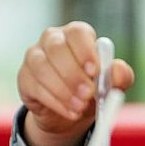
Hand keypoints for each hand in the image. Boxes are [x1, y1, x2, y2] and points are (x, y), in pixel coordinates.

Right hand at [18, 21, 135, 139]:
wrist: (72, 111)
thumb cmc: (93, 89)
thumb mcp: (111, 85)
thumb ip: (120, 76)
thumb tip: (117, 70)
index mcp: (77, 35)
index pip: (77, 33)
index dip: (85, 50)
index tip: (94, 71)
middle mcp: (53, 40)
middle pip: (57, 48)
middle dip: (73, 74)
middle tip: (88, 94)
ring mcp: (35, 57)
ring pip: (43, 68)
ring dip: (64, 91)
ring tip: (80, 107)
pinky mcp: (24, 77)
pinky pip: (35, 87)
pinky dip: (55, 103)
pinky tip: (70, 112)